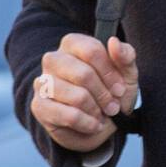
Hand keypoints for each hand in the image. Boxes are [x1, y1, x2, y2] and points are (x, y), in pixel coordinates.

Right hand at [31, 33, 138, 152]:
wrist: (100, 123)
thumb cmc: (112, 92)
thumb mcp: (126, 73)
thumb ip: (125, 55)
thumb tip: (113, 42)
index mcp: (73, 44)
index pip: (91, 51)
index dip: (110, 73)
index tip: (120, 88)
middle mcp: (53, 59)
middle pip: (83, 74)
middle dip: (104, 94)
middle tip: (113, 106)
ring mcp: (42, 82)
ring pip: (76, 96)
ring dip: (96, 110)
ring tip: (102, 115)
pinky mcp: (39, 106)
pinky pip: (68, 115)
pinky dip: (87, 123)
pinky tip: (93, 124)